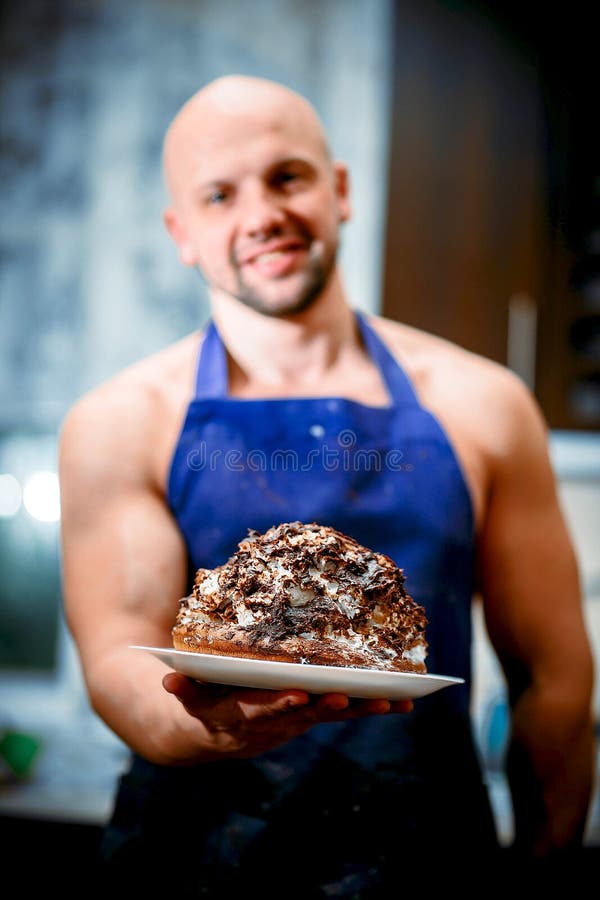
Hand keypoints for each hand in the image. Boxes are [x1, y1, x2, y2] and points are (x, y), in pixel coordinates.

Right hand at [163, 672, 412, 759]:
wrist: (204, 739)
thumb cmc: (196, 704)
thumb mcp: (185, 697)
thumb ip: (181, 688)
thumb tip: (167, 680)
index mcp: (241, 716)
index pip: (262, 710)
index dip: (280, 704)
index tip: (298, 696)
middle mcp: (273, 724)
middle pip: (305, 715)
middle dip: (329, 705)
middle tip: (353, 695)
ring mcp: (294, 723)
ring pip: (332, 715)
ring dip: (363, 708)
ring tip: (395, 701)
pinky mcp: (308, 717)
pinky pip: (342, 712)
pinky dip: (371, 707)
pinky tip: (404, 702)